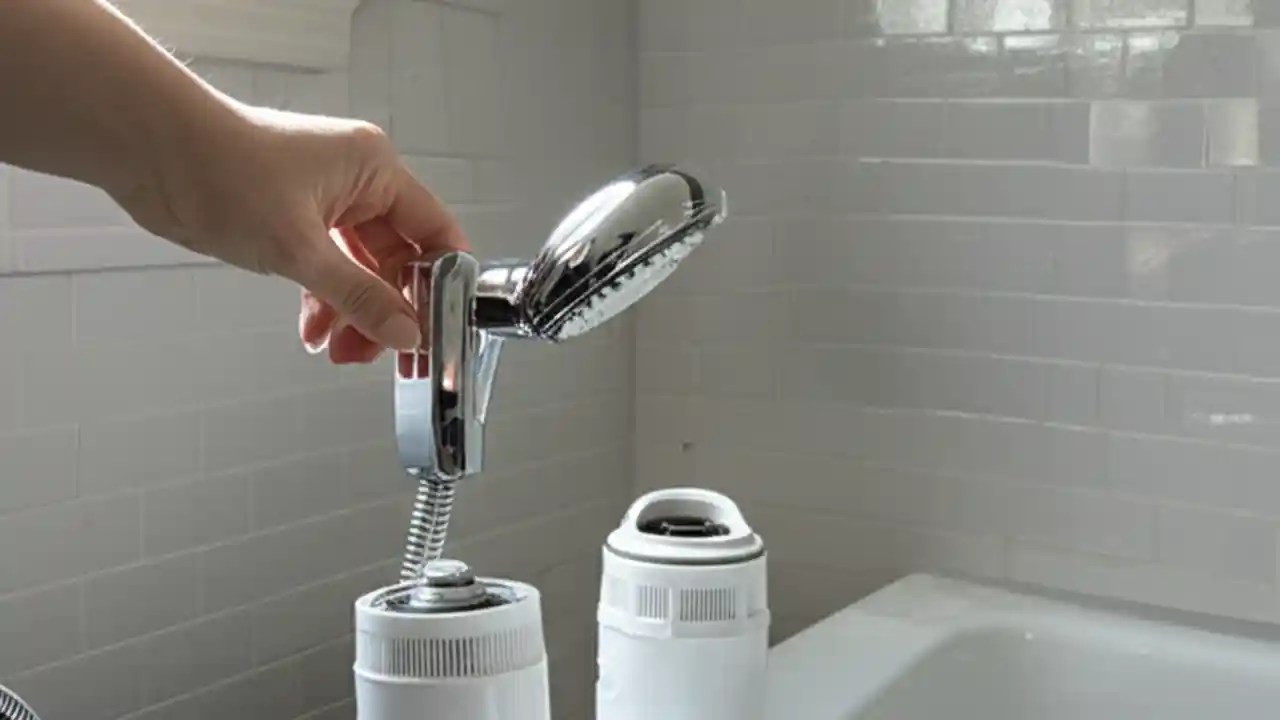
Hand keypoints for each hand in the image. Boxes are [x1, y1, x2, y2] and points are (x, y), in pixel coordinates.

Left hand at [115, 105, 468, 362]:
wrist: (149, 149)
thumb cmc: (219, 168)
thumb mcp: (298, 248)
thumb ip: (357, 295)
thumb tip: (403, 332)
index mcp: (374, 170)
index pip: (435, 231)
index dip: (440, 284)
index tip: (434, 330)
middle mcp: (357, 182)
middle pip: (398, 259)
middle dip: (387, 310)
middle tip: (381, 355)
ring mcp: (326, 200)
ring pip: (361, 270)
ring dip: (353, 313)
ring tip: (340, 351)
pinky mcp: (294, 219)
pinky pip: (328, 268)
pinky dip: (324, 301)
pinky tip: (315, 331)